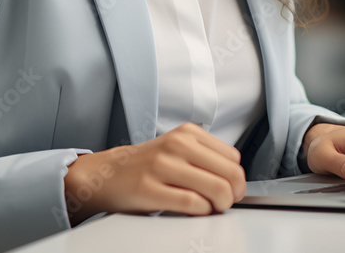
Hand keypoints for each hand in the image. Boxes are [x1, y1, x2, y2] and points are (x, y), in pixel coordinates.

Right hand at [63, 122, 245, 224]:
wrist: (108, 174)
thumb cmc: (148, 165)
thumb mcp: (178, 147)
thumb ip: (205, 155)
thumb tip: (236, 179)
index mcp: (187, 133)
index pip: (233, 158)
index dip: (236, 179)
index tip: (230, 189)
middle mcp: (176, 145)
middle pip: (230, 174)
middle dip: (234, 195)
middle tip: (225, 203)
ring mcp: (162, 166)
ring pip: (216, 188)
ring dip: (220, 205)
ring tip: (211, 208)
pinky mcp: (150, 189)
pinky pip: (193, 203)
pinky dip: (201, 212)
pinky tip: (194, 210)